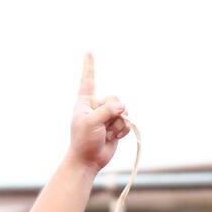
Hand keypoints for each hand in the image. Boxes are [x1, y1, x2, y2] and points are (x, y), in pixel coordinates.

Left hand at [68, 53, 129, 171]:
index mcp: (85, 102)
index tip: (87, 51)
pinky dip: (123, 130)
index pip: (88, 80)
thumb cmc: (83, 141)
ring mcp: (107, 116)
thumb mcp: (92, 122)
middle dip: (113, 112)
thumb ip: (107, 110)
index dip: (88, 66)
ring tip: (107, 133)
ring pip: (123, 111)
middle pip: (114, 99)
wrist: (88, 161)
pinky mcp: (116, 125)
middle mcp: (96, 106)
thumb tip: (123, 107)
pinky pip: (127, 121)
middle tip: (105, 126)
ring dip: (118, 124)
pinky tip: (114, 136)